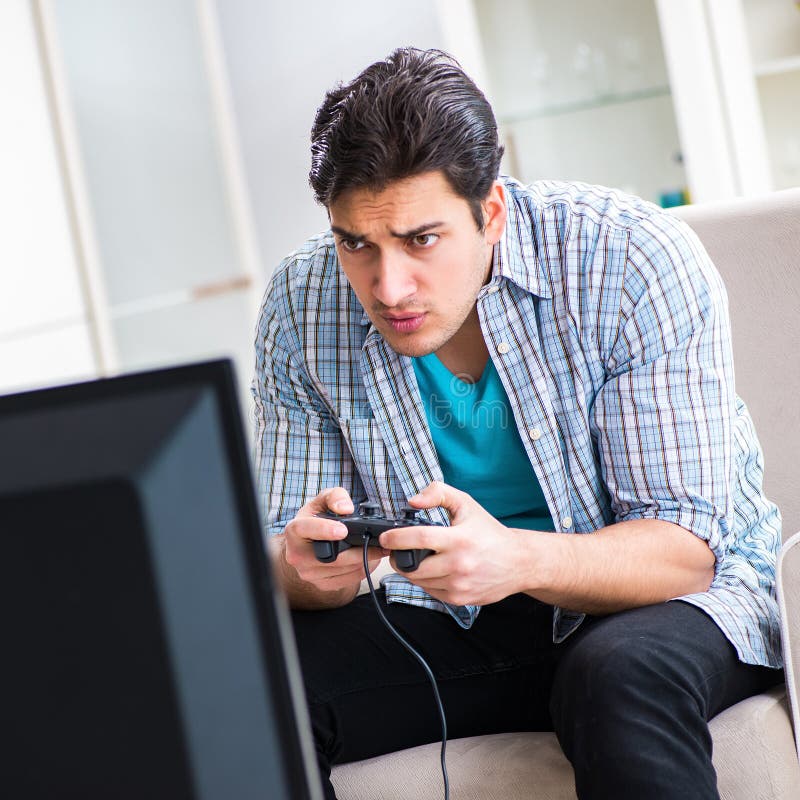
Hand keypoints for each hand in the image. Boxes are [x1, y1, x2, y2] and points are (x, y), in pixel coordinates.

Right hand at [281, 487, 388, 593]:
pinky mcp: (321, 584)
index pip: (305, 529)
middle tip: (380, 543)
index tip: (344, 530)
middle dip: (358, 549)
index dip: (324, 530)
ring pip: (344, 570)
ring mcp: (308, 573)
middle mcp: (297, 555)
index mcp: (294, 530)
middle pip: (332, 557)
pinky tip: (368, 559)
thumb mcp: (323, 500)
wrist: (307, 544)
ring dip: (365, 560)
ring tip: (377, 549)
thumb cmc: (316, 519)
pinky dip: (362, 570)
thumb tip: (346, 509)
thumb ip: (334, 496)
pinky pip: (347, 580)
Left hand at [379, 481, 528, 605]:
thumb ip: (439, 493)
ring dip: (411, 571)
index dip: (396, 538)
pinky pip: (430, 591)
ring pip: (419, 582)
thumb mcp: (466, 504)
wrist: (518, 562)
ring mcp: (459, 585)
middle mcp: (459, 565)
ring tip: (417, 558)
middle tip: (396, 550)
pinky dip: (426, 582)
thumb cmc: (490, 532)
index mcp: (459, 539)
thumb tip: (414, 500)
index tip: (386, 537)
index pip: (419, 539)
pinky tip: (434, 570)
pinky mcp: (460, 599)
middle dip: (398, 558)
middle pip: (413, 566)